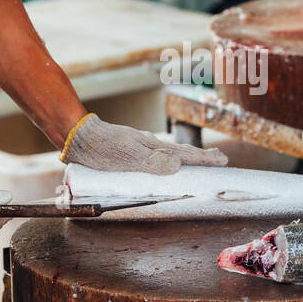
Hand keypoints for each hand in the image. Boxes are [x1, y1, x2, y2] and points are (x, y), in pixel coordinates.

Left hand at [63, 114, 227, 173]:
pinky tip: (165, 161)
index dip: (204, 159)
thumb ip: (151, 163)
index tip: (223, 160)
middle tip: (219, 159)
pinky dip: (170, 157)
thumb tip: (177, 165)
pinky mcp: (130, 149)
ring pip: (170, 152)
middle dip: (201, 157)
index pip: (185, 154)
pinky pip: (158, 155)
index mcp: (153, 148)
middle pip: (181, 151)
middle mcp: (150, 145)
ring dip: (187, 157)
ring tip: (199, 160)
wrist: (79, 136)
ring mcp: (141, 146)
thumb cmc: (101, 149)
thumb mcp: (126, 158)